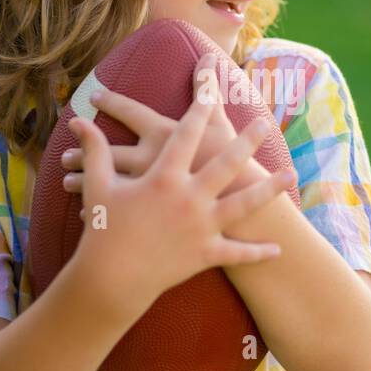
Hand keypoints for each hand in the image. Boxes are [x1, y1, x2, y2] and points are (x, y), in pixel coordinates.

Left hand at [60, 53, 268, 198]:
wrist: (247, 211)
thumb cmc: (235, 164)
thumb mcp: (221, 123)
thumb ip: (207, 90)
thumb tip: (206, 57)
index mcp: (165, 136)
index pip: (132, 112)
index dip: (112, 101)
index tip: (94, 96)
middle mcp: (150, 161)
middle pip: (109, 153)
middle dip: (84, 153)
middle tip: (65, 155)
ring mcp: (148, 191)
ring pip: (106, 184)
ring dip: (84, 182)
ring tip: (66, 182)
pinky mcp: (149, 216)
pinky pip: (117, 213)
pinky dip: (100, 212)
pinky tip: (84, 213)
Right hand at [67, 93, 296, 318]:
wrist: (109, 279)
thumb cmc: (102, 230)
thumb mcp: (97, 186)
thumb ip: (94, 150)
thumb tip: (79, 120)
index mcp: (162, 179)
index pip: (185, 135)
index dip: (198, 109)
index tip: (212, 90)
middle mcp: (188, 199)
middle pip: (225, 164)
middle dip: (247, 142)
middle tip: (265, 124)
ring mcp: (201, 227)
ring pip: (243, 205)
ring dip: (269, 191)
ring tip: (291, 176)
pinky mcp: (206, 254)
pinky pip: (237, 252)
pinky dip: (258, 252)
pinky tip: (279, 249)